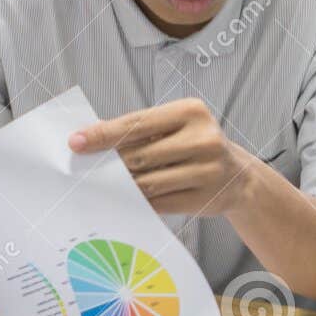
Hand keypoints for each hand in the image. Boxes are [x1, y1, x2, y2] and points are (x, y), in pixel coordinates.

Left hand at [69, 98, 255, 215]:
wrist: (239, 178)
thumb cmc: (196, 147)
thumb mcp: (176, 127)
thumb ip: (139, 130)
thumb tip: (91, 137)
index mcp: (191, 112)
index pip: (137, 123)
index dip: (103, 134)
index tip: (76, 142)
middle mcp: (203, 139)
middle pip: (140, 155)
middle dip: (111, 165)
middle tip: (85, 171)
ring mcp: (207, 170)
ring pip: (148, 182)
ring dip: (123, 186)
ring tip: (105, 186)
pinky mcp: (205, 198)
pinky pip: (161, 203)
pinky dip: (140, 202)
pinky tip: (128, 200)